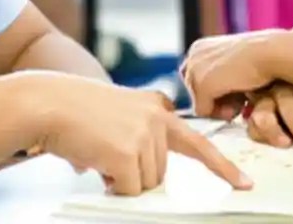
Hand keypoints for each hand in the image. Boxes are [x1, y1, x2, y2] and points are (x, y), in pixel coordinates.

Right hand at [30, 73, 251, 194]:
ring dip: (122, 177)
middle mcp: (159, 118)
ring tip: (98, 150)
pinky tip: (95, 160)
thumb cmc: (75, 111)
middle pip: (161, 171)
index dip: (221, 166)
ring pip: (146, 182)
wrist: (48, 103)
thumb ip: (138, 135)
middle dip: (135, 172)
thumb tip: (139, 175)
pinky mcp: (129, 153)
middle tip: (107, 152)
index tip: (243, 183)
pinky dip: (112, 184)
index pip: (198, 141)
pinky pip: (130, 189)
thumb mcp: (117, 114)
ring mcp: (146, 135)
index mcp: (158, 107)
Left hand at [181, 31, 282, 118]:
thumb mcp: (236, 64)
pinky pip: (203, 111)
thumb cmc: (263, 57)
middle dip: (214, 100)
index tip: (231, 92)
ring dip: (219, 107)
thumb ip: (221, 77)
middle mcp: (193, 55)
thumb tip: (211, 102)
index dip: (212, 90)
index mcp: (200, 47)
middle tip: (239, 100)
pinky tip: (240, 102)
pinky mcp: (202, 85)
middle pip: (193, 91)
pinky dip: (221, 113)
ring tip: (241, 100)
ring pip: (198, 103)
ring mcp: (195, 69)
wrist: (272, 52)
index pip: (193, 77)